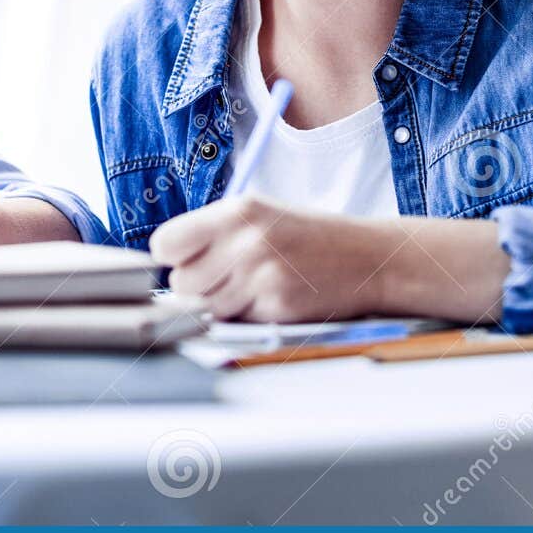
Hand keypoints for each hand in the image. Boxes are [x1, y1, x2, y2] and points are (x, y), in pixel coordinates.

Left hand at [149, 195, 391, 321]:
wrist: (369, 258)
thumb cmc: (306, 237)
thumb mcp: (259, 215)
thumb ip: (212, 234)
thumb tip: (164, 264)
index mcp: (237, 211)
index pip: (164, 244)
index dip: (172, 256)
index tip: (186, 259)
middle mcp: (246, 241)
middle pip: (180, 283)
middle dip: (196, 286)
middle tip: (226, 276)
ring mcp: (262, 276)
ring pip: (204, 308)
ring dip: (220, 304)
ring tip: (251, 286)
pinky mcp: (277, 307)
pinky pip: (236, 322)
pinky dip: (247, 316)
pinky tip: (271, 298)